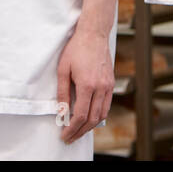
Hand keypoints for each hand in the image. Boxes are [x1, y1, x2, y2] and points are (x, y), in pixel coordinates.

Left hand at [56, 26, 114, 144]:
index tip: (64, 135)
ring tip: (79, 131)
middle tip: (70, 137)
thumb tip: (61, 111)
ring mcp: (108, 86)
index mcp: (87, 85)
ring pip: (102, 115)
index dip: (71, 128)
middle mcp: (100, 88)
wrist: (93, 34)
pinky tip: (89, 118)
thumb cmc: (76, 49)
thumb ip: (62, 92)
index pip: (80, 115)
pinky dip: (98, 115)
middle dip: (80, 132)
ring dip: (90, 126)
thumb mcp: (63, 69)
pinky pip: (106, 105)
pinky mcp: (111, 83)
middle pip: (92, 119)